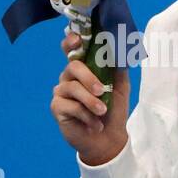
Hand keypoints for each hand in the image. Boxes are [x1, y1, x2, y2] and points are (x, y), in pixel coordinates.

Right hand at [51, 29, 129, 164]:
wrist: (108, 138)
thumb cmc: (113, 110)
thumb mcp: (121, 87)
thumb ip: (118, 67)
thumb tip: (120, 49)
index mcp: (84, 68)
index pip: (72, 49)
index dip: (71, 41)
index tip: (77, 39)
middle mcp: (69, 77)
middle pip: (73, 66)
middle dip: (89, 78)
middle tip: (102, 91)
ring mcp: (61, 92)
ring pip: (72, 87)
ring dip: (90, 101)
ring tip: (102, 111)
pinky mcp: (57, 107)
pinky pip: (70, 105)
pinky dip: (86, 115)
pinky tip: (95, 124)